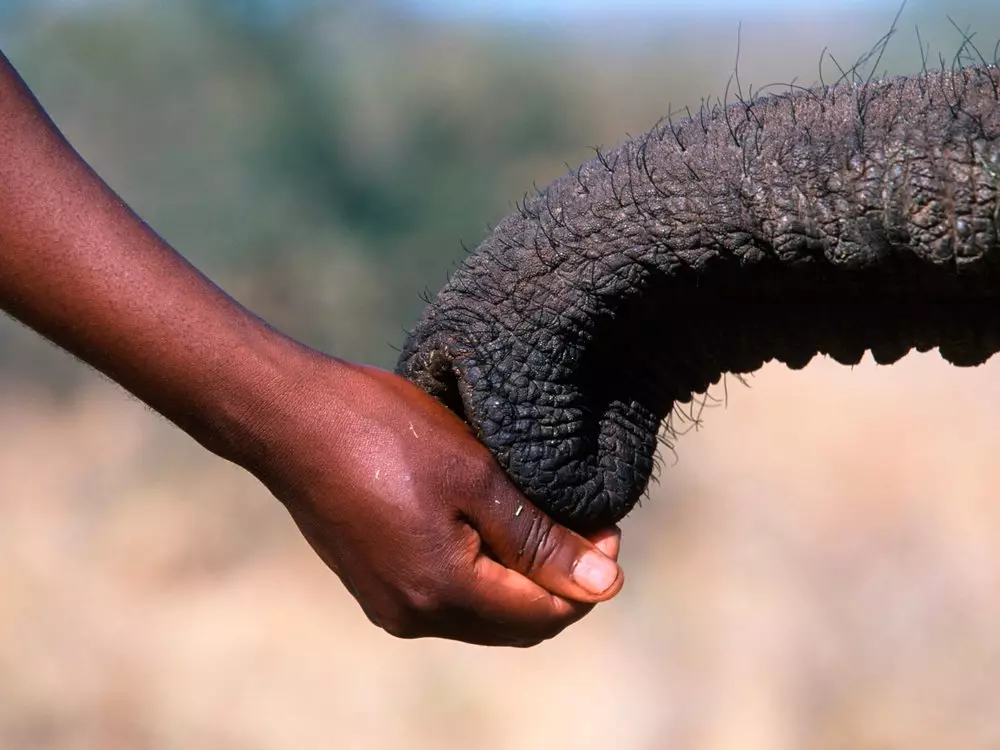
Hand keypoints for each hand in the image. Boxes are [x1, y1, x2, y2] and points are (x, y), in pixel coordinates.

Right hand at [243, 352, 623, 646]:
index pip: (547, 613)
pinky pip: (448, 597)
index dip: (589, 576)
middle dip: (559, 579)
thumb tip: (604, 586)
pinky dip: (484, 572)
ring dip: (522, 576)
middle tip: (583, 520)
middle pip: (517, 622)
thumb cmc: (383, 433)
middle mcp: (415, 615)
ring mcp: (389, 603)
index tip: (607, 521)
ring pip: (483, 612)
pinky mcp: (373, 582)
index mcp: (444, 593)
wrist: (288, 418)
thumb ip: (540, 538)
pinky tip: (492, 525)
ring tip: (542, 517)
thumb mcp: (475, 477)